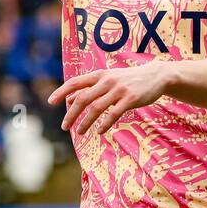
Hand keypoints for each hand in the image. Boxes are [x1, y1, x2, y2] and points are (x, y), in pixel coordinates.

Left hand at [48, 61, 171, 134]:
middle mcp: (106, 81)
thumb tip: (68, 100)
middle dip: (71, 114)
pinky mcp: (130, 99)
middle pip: (83, 98)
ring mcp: (119, 90)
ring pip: (96, 108)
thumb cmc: (128, 79)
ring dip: (86, 122)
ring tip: (80, 132)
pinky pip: (113, 114)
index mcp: (99, 74)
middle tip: (65, 127)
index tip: (50, 102)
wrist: (155, 76)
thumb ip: (88, 88)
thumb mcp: (107, 79)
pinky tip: (99, 131)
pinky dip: (104, 124)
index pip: (75, 82)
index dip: (61, 91)